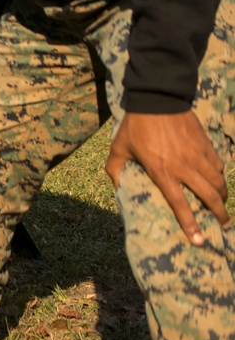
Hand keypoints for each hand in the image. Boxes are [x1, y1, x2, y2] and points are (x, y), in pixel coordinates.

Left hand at [106, 110, 228, 244]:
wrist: (156, 99)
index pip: (180, 204)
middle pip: (209, 196)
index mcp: (162, 171)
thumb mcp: (118, 148)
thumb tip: (117, 187)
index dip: (190, 224)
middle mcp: (184, 166)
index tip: (199, 241)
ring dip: (223, 196)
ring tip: (222, 204)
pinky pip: (219, 165)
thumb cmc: (135, 125)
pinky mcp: (206, 144)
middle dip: (220, 214)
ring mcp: (198, 155)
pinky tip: (217, 179)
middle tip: (223, 225)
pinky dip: (220, 175)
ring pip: (219, 181)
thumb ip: (115, 169)